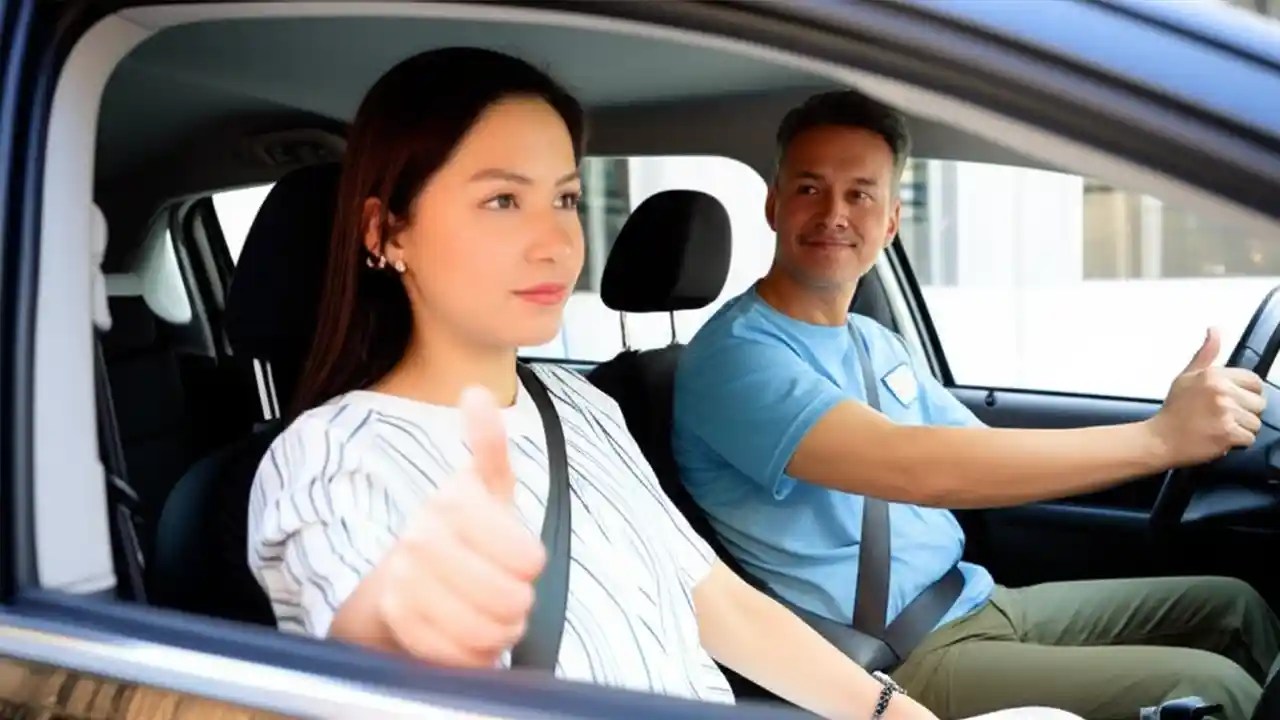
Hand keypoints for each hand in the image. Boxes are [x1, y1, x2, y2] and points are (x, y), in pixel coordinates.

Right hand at [373, 386, 545, 666]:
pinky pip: (458, 656)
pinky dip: (470, 655)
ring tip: (485, 613)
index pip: (528, 560)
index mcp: (454, 502)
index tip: (516, 557)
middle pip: (511, 600)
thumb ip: (489, 447)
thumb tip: (475, 392)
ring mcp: (406, 580)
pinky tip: (463, 636)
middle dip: (516, 604)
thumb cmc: (460, 533)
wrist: (397, 579)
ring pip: (487, 632)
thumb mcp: (484, 489)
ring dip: (496, 632)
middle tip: (502, 592)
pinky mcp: (397, 622)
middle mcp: (423, 537)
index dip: (530, 566)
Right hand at [1148, 328, 1266, 466]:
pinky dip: (1236, 442)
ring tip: (1217, 427)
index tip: (1232, 402)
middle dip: (1244, 413)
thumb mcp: (1186, 376)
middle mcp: (1220, 390)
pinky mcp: (1227, 432)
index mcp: (1213, 374)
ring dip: (1240, 429)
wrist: (1160, 440)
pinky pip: (1249, 438)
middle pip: (1258, 403)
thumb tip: (1215, 330)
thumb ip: (1206, 354)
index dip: (1246, 394)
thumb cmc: (1174, 411)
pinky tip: (1218, 438)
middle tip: (1220, 417)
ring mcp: (1225, 412)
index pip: (1254, 382)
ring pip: (1255, 423)